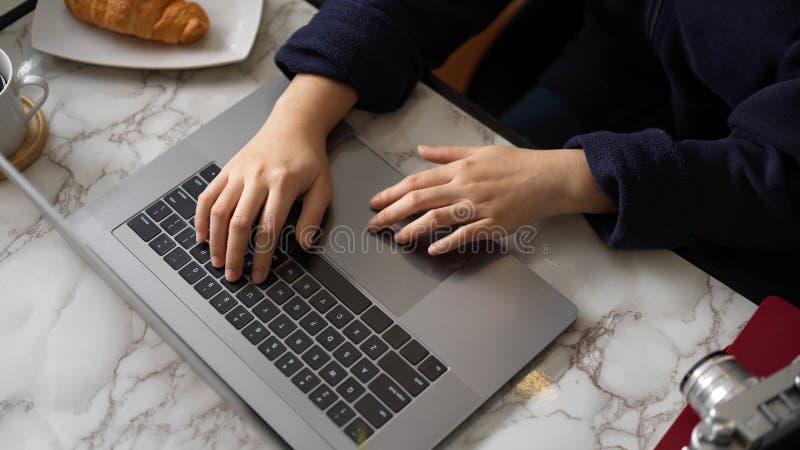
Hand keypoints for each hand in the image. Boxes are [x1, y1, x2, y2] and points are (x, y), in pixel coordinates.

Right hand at [194, 74, 356, 282]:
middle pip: (239, 223)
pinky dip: (200, 218)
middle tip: (233, 276)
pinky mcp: (227, 169)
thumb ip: (313, 216)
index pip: (268, 228)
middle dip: (235, 254)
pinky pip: (207, 195)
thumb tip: (303, 244)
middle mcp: (256, 177)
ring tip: (217, 262)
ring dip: (215, 240)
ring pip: (219, 211)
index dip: (262, 256)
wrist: (292, 126)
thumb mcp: (322, 186)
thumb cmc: (309, 159)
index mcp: (282, 183)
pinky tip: (202, 237)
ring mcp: (238, 173)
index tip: (260, 275)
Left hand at [368, 145, 614, 254]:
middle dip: (393, 212)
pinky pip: (466, 234)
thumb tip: (420, 151)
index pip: (418, 180)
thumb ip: (446, 154)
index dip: (393, 192)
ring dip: (414, 228)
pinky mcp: (493, 223)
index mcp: (460, 168)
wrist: (548, 178)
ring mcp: (479, 206)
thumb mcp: (479, 151)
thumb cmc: (516, 164)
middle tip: (375, 223)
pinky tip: (432, 249)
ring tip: (398, 238)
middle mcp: (465, 186)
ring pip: (439, 217)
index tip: (376, 202)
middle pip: (421, 199)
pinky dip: (448, 242)